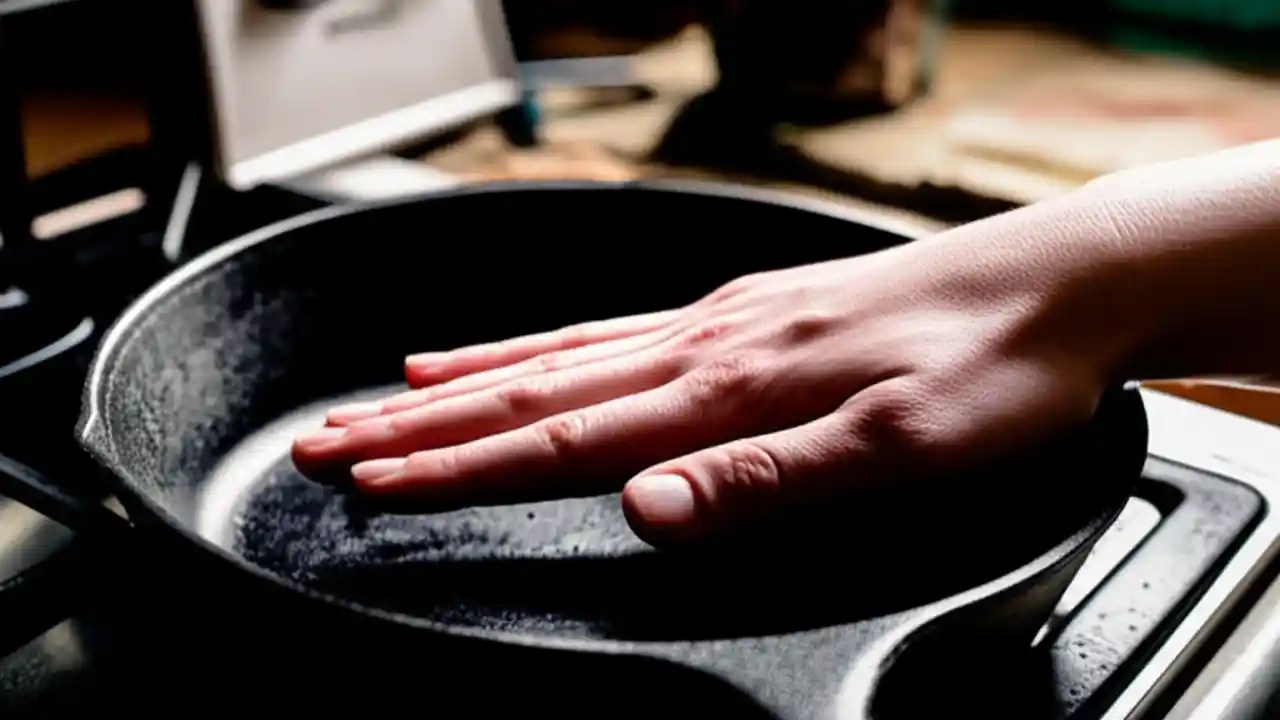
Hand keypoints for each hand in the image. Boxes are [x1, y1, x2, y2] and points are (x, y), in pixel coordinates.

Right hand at [291, 224, 1119, 546]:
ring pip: (555, 355)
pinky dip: (534, 342)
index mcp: (728, 389)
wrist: (1052, 285)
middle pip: (529, 391)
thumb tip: (645, 508)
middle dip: (416, 427)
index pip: (561, 438)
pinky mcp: (735, 312)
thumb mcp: (898, 448)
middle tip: (325, 444)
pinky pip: (608, 327)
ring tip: (378, 401)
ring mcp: (713, 322)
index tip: (372, 486)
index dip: (459, 468)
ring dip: (456, 386)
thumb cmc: (986, 370)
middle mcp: (701, 346)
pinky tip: (503, 349)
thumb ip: (763, 480)